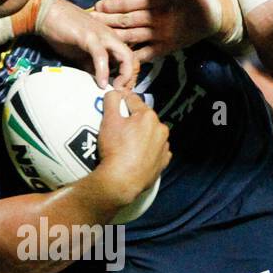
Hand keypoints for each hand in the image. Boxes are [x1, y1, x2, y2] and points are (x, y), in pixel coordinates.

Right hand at [37, 0, 137, 88]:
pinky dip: (103, 71)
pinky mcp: (89, 36)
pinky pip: (101, 56)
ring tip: (115, 90)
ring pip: (125, 56)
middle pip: (133, 59)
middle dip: (130, 80)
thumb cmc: (64, 32)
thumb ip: (92, 66)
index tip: (119, 92)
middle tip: (120, 94)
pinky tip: (101, 83)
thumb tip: (98, 83)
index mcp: (110, 41)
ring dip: (124, 76)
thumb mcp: (82, 55)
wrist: (47, 13)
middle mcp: (111, 37)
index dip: (128, 78)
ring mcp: (102, 35)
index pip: (130, 60)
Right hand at [88, 90, 169, 209]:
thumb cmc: (115, 149)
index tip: (115, 104)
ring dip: (143, 136)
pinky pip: (156, 152)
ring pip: (152, 135)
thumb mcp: (109, 120)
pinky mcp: (163, 162)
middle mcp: (161, 129)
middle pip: (144, 118)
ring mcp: (164, 147)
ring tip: (129, 145)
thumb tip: (115, 92)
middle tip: (120, 130)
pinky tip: (137, 156)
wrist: (122, 180)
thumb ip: (112, 100)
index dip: (122, 101)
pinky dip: (149, 151)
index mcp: (148, 116)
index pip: (133, 100)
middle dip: (134, 121)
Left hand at [94, 0, 221, 61]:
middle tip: (88, 21)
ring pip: (130, 37)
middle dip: (105, 21)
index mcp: (158, 0)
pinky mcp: (164, 49)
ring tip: (94, 36)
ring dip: (110, 38)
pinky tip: (114, 56)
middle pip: (125, 21)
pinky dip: (128, 57)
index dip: (112, 5)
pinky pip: (143, 54)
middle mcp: (157, 19)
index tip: (97, 6)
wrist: (210, 16)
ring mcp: (160, 36)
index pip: (130, 2)